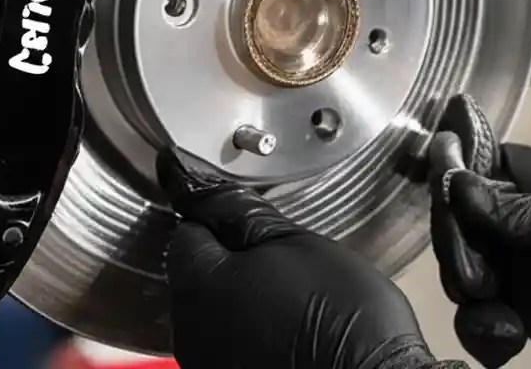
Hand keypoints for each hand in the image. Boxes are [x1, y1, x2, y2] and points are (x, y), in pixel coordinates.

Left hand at [158, 149, 458, 368]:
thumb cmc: (342, 319)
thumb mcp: (294, 242)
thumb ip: (236, 211)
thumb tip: (191, 181)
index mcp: (198, 285)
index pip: (188, 227)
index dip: (222, 215)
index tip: (250, 217)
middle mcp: (190, 332)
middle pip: (196, 272)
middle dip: (231, 259)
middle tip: (287, 261)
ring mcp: (209, 364)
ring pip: (213, 311)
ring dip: (241, 298)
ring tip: (294, 301)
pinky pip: (231, 345)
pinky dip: (252, 333)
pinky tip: (290, 333)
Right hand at [428, 95, 530, 368]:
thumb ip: (529, 213)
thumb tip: (462, 186)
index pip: (489, 163)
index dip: (458, 170)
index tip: (440, 186)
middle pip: (464, 218)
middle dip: (459, 244)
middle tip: (477, 271)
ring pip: (465, 269)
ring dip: (469, 290)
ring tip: (498, 309)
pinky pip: (482, 317)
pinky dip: (483, 330)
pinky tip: (506, 341)